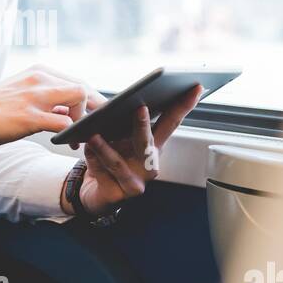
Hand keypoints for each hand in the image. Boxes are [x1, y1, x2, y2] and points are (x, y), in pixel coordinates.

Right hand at [0, 64, 107, 147]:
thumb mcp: (20, 95)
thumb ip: (45, 100)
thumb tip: (69, 114)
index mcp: (38, 72)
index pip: (77, 81)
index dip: (90, 99)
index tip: (94, 115)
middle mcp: (39, 79)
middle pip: (84, 87)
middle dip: (95, 109)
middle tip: (96, 128)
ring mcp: (34, 97)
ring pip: (79, 99)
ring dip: (85, 121)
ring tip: (79, 139)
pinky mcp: (28, 117)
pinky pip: (63, 123)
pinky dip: (72, 134)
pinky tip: (69, 143)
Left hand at [71, 84, 202, 217]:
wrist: (95, 193)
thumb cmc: (110, 161)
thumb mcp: (118, 139)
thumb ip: (123, 123)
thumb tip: (122, 103)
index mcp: (153, 147)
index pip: (172, 123)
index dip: (184, 106)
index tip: (195, 88)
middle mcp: (149, 165)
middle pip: (148, 142)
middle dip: (143, 126)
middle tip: (140, 108)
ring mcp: (136, 181)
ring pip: (119, 162)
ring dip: (106, 148)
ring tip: (94, 135)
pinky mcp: (119, 194)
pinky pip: (104, 174)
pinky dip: (93, 160)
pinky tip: (87, 149)